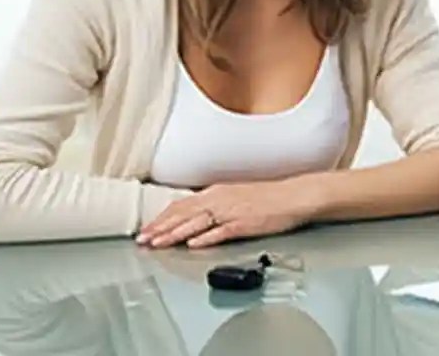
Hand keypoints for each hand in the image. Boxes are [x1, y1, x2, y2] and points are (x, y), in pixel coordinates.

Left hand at [137, 180, 317, 248]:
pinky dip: (206, 238)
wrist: (295, 196)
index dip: (162, 218)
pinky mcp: (245, 223)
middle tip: (142, 239)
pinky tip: (193, 245)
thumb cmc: (269, 198)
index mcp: (217, 192)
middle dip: (161, 227)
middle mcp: (220, 199)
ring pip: (197, 222)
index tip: (147, 229)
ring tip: (158, 244)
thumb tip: (195, 219)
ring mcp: (232, 211)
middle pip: (184, 213)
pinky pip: (222, 231)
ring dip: (175, 234)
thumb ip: (215, 207)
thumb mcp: (236, 197)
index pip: (182, 205)